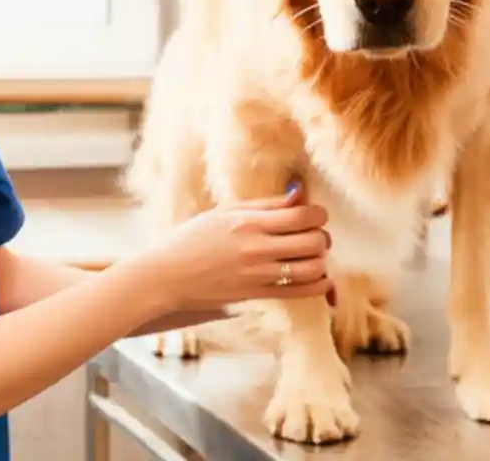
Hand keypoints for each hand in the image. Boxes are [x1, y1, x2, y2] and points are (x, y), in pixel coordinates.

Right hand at [133, 184, 334, 313]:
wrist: (167, 275)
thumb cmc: (191, 239)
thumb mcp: (224, 213)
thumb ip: (263, 205)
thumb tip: (298, 195)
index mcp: (249, 222)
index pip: (302, 216)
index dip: (319, 214)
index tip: (317, 215)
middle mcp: (257, 247)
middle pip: (313, 241)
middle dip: (322, 237)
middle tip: (315, 236)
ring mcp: (257, 273)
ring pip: (311, 268)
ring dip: (320, 261)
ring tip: (313, 257)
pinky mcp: (256, 294)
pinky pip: (300, 292)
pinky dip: (318, 285)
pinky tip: (321, 280)